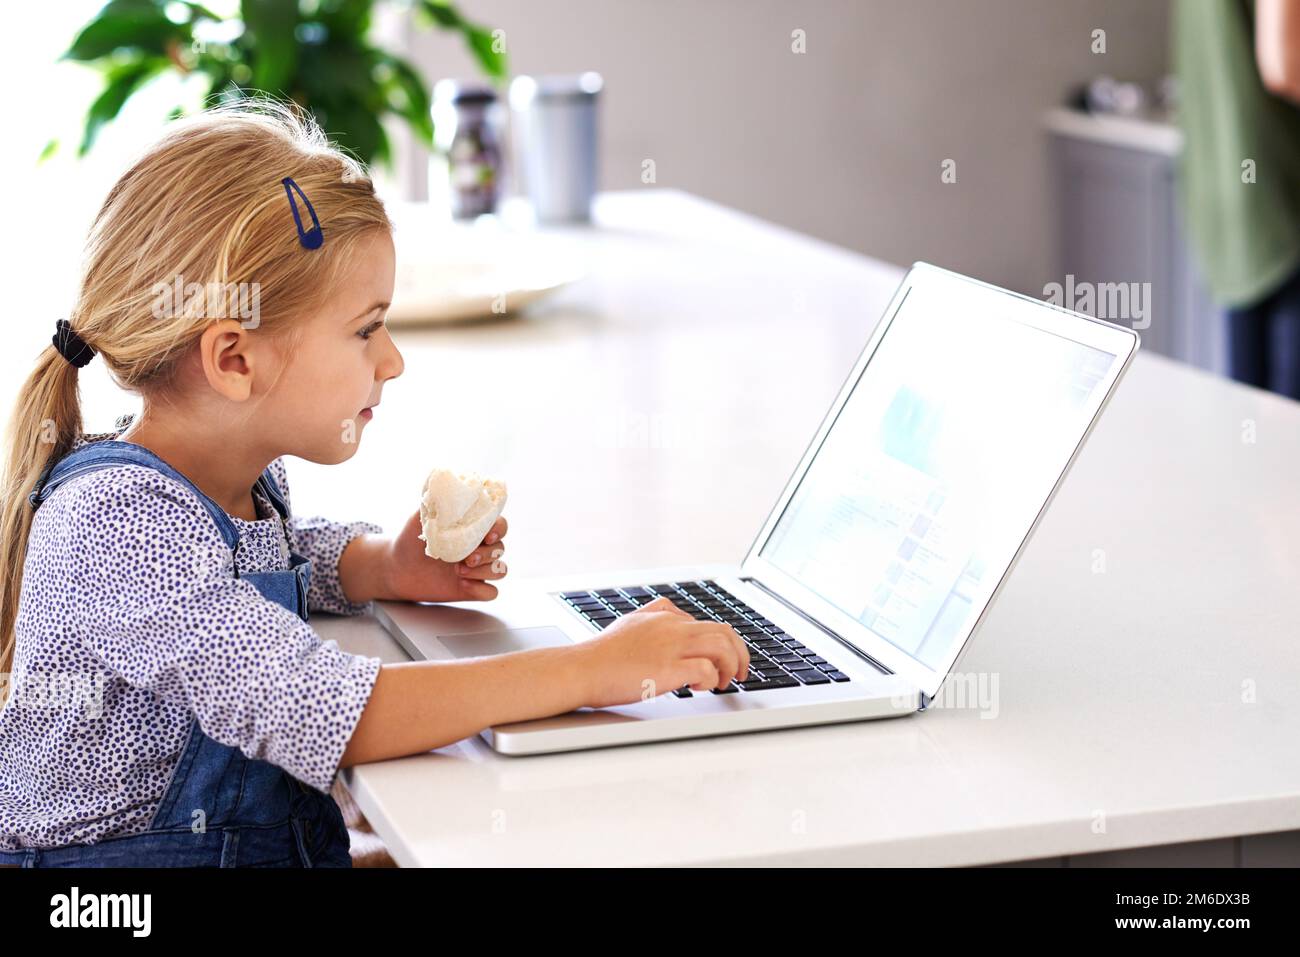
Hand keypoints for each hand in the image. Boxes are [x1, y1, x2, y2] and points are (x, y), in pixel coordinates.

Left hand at [379, 510, 508, 602]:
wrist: (397, 568)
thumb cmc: (410, 540)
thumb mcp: (421, 518)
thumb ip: (436, 505)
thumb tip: (447, 490)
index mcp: (473, 528)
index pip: (499, 524)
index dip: (499, 529)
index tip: (487, 534)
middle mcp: (479, 547)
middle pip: (501, 548)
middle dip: (487, 554)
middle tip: (467, 559)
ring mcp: (477, 569)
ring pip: (500, 570)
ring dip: (484, 571)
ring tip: (459, 572)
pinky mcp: (472, 589)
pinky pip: (491, 592)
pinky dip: (480, 589)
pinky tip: (463, 585)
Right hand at [571, 597, 749, 707]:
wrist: (580, 669)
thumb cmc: (601, 654)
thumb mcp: (630, 621)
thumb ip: (653, 615)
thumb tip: (671, 613)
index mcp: (665, 617)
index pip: (709, 623)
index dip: (724, 644)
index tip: (725, 660)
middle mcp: (672, 627)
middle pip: (724, 632)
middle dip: (739, 654)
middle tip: (740, 673)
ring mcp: (671, 647)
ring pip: (721, 647)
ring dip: (730, 666)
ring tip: (724, 682)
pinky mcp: (667, 669)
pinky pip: (706, 670)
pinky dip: (711, 679)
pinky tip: (701, 688)